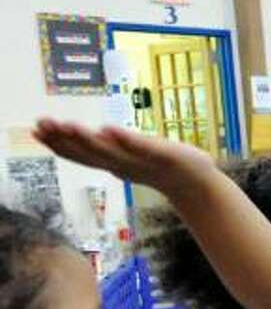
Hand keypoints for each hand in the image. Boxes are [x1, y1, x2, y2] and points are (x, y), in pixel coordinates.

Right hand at [33, 119, 216, 193]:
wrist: (197, 183)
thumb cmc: (162, 167)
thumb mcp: (129, 158)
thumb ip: (107, 148)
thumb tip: (83, 135)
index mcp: (113, 162)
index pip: (80, 154)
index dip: (56, 144)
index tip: (35, 131)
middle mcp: (123, 163)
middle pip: (88, 152)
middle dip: (63, 139)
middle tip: (40, 125)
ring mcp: (142, 160)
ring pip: (111, 150)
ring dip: (88, 139)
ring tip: (68, 125)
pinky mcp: (163, 155)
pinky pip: (143, 147)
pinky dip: (126, 140)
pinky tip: (109, 129)